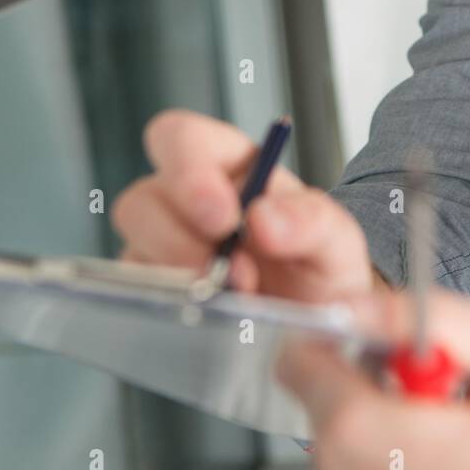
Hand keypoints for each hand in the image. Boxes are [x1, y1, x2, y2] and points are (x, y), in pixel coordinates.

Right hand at [111, 108, 375, 301]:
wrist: (317, 330)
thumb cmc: (317, 270)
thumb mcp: (336, 242)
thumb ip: (312, 220)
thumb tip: (262, 217)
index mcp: (229, 168)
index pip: (180, 138)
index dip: (188, 171)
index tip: (223, 218)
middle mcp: (185, 203)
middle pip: (140, 200)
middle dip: (179, 240)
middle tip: (230, 273)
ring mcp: (162, 249)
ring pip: (133, 250)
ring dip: (179, 277)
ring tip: (234, 299)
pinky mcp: (152, 292)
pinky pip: (136, 295)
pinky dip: (171, 307)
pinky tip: (212, 317)